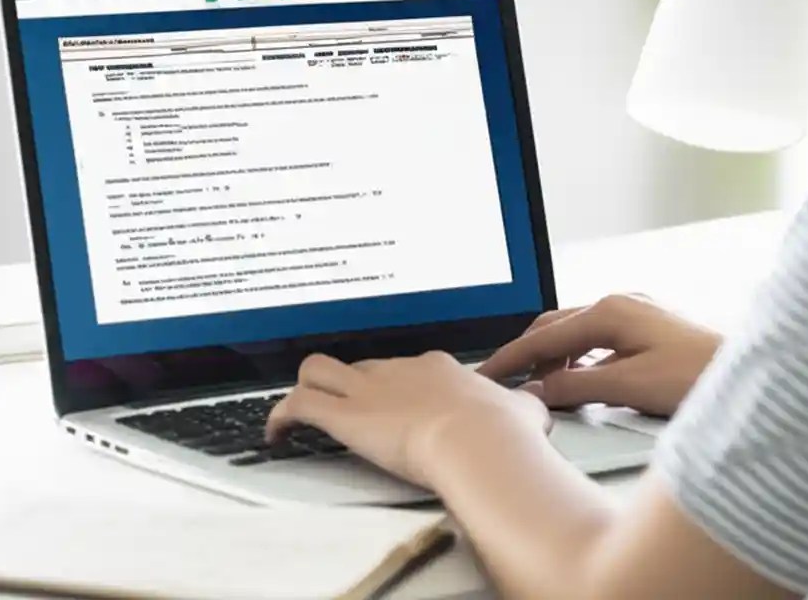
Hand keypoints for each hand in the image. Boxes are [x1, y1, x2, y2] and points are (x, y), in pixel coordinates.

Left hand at [265, 352, 549, 487]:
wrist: (478, 440)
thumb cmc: (502, 431)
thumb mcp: (525, 411)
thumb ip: (523, 406)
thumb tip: (534, 406)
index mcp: (437, 368)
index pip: (406, 368)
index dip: (397, 386)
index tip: (398, 405)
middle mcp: (398, 370)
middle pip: (361, 368)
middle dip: (351, 388)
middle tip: (349, 413)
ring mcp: (368, 390)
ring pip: (317, 370)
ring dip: (306, 388)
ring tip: (299, 412)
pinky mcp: (344, 414)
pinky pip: (296, 404)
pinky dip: (279, 417)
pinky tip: (274, 435)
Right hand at [477, 294, 722, 416]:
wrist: (751, 377)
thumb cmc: (699, 376)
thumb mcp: (630, 386)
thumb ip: (576, 388)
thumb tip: (534, 394)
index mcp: (610, 311)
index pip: (543, 337)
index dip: (510, 359)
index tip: (484, 376)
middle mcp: (620, 305)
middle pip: (555, 330)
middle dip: (526, 356)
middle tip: (502, 384)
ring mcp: (636, 316)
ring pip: (576, 338)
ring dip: (553, 363)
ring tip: (536, 391)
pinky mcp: (648, 333)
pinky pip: (597, 345)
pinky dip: (578, 364)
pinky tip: (576, 385)